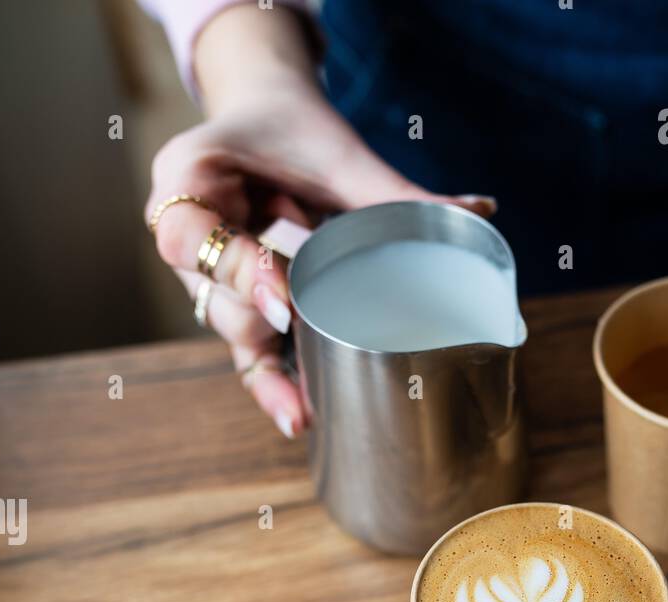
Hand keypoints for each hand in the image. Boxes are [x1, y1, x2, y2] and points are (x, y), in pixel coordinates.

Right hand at [145, 12, 494, 437]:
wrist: (263, 118)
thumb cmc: (289, 128)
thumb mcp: (332, 150)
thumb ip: (392, 190)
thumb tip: (480, 210)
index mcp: (188, 179)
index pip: (190, 237)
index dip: (238, 272)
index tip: (284, 303)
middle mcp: (188, 238)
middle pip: (213, 297)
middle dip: (257, 327)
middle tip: (299, 349)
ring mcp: (208, 279)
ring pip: (230, 333)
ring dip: (267, 373)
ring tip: (300, 413)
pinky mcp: (237, 306)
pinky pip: (250, 349)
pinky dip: (273, 382)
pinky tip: (300, 418)